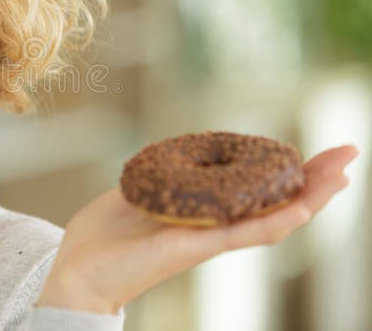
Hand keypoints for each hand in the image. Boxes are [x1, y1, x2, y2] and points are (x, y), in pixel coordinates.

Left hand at [36, 144, 359, 314]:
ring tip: (342, 176)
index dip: (284, 172)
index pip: (252, 190)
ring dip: (309, 197)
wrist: (76, 269)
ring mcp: (207, 240)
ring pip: (270, 220)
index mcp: (200, 211)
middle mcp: (212, 227)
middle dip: (312, 179)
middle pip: (274, 203)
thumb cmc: (103, 234)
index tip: (313, 151)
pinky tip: (302, 209)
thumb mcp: (137, 191)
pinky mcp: (194, 249)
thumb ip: (160, 177)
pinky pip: (241, 235)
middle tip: (348, 154)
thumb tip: (171, 158)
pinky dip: (273, 222)